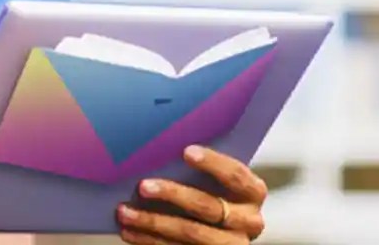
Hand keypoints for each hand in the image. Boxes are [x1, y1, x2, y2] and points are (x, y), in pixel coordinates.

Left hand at [117, 145, 267, 243]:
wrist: (224, 236)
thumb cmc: (217, 195)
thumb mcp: (220, 182)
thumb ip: (206, 169)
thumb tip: (165, 144)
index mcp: (253, 193)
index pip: (236, 175)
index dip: (212, 163)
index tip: (186, 151)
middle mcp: (249, 221)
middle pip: (208, 207)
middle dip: (173, 194)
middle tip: (143, 186)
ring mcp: (232, 244)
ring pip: (190, 233)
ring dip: (153, 222)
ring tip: (125, 212)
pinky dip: (149, 241)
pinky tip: (130, 232)